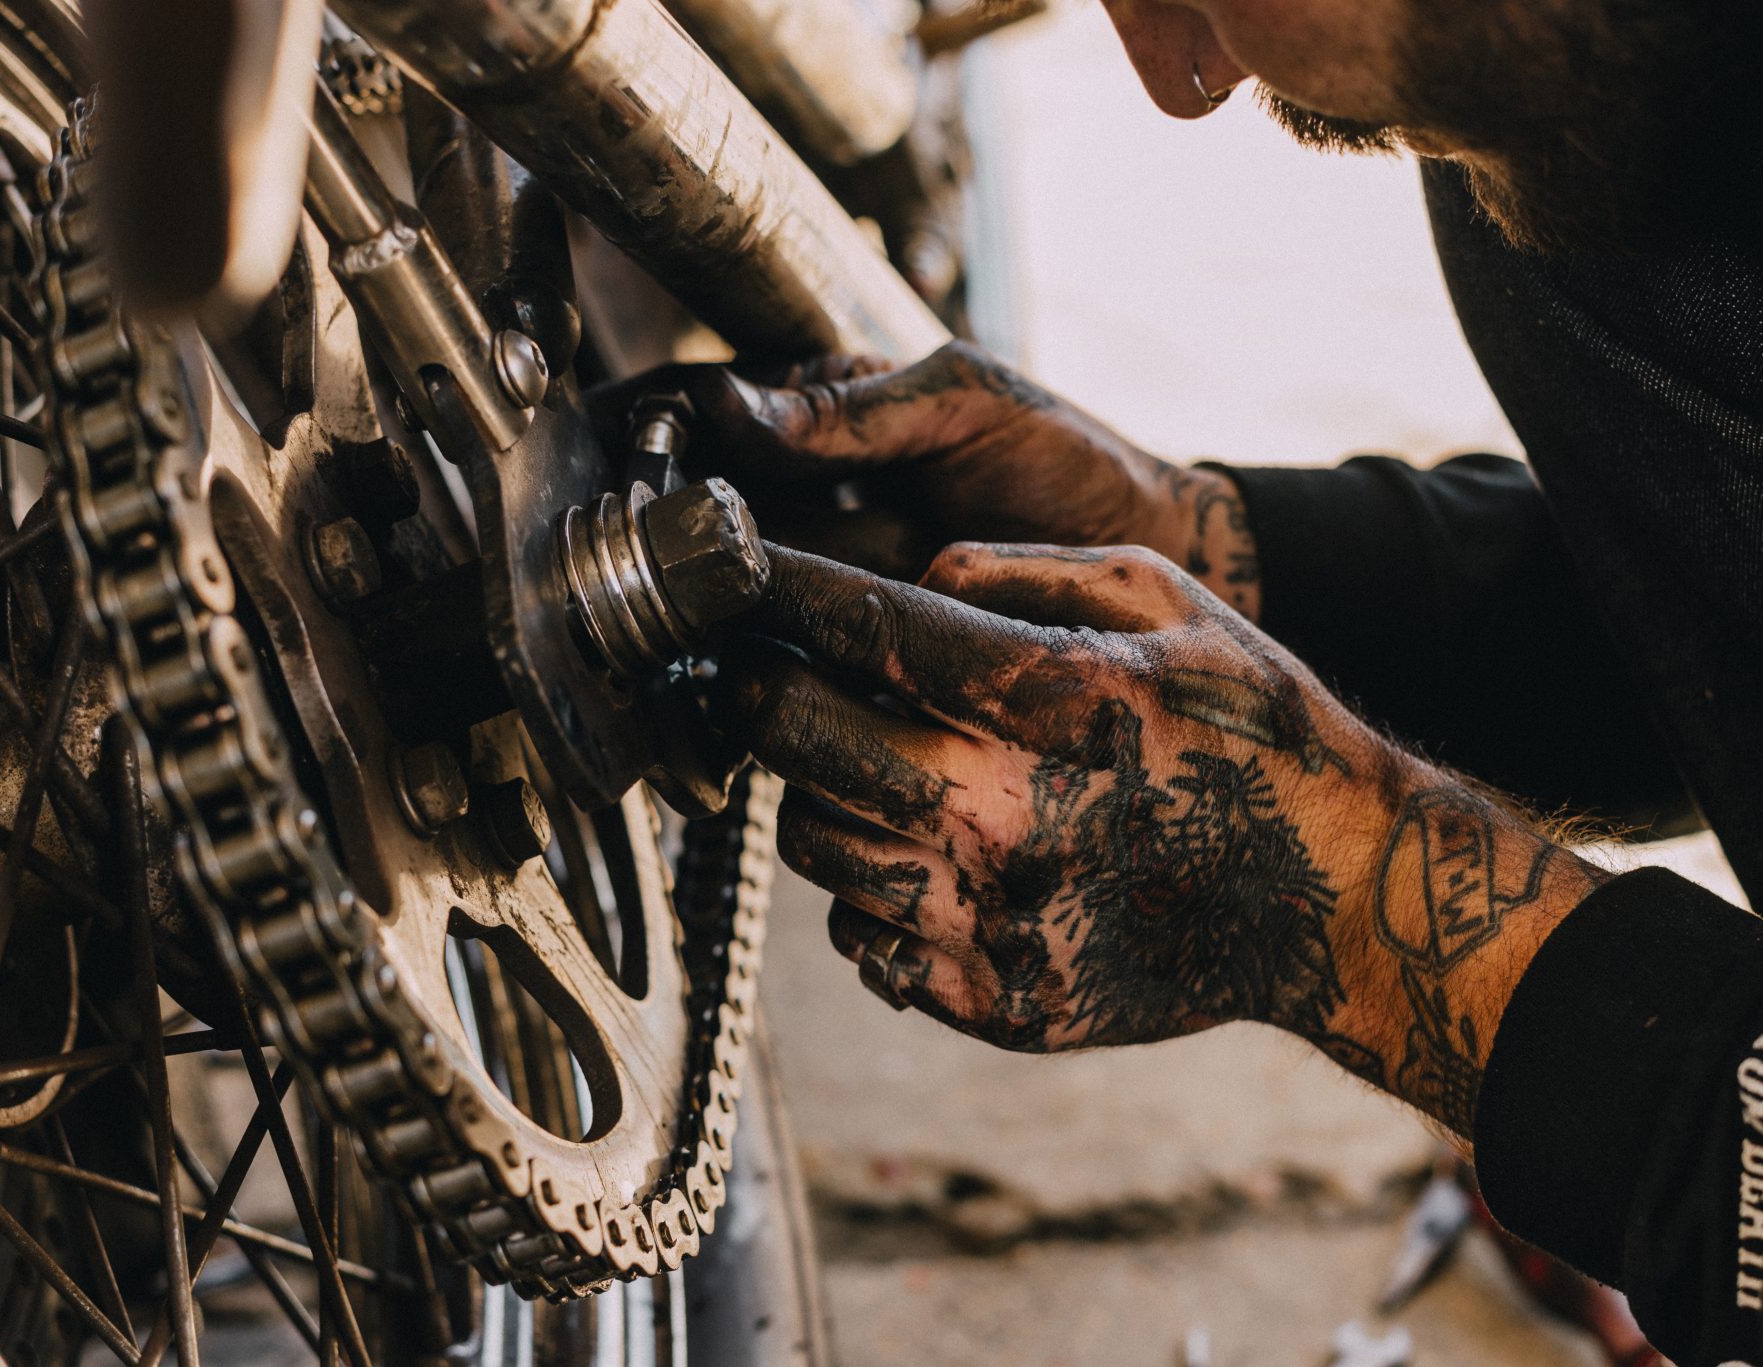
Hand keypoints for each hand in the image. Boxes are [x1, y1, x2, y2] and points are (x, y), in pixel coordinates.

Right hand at [652, 342, 1260, 615]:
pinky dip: (754, 674)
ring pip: (725, 596)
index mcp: (814, 422)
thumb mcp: (968, 404)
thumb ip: (854, 411)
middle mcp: (801, 508)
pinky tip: (734, 680)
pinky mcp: (846, 661)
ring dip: (706, 608)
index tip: (612, 445)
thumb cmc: (1066, 463)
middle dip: (666, 532)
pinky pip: (779, 667)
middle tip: (642, 551)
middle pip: (693, 516)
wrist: (1150, 559)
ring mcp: (820, 586)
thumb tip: (731, 405)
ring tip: (685, 619)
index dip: (645, 429)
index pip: (698, 415)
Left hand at [725, 541, 1606, 1137]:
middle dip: (762, 694)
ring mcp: (989, 915)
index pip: (862, 628)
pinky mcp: (990, 995)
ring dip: (820, 795)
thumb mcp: (1169, 604)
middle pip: (797, 738)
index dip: (784, 595)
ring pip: (816, 842)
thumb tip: (914, 576)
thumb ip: (1030, 569)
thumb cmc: (1253, 732)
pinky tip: (928, 863)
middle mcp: (1000, 810)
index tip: (742, 582)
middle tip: (763, 677)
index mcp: (1046, 698)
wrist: (1335, 897)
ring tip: (871, 774)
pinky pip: (862, 936)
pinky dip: (872, 893)